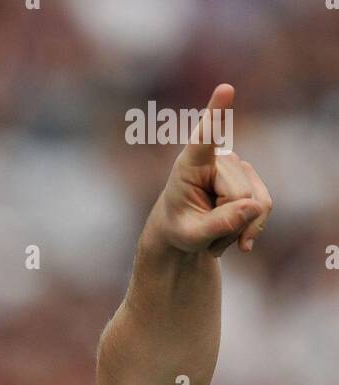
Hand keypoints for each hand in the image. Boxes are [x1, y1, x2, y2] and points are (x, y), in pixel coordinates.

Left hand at [147, 84, 272, 257]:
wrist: (184, 231)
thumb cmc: (180, 229)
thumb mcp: (191, 236)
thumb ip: (219, 224)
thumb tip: (255, 207)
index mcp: (191, 163)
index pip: (206, 136)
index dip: (217, 114)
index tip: (225, 89)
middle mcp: (219, 157)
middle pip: (238, 195)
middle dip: (226, 222)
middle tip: (205, 229)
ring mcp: (238, 165)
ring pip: (254, 204)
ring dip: (237, 228)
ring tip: (215, 230)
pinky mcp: (251, 177)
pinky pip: (264, 207)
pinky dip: (251, 228)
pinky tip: (234, 234)